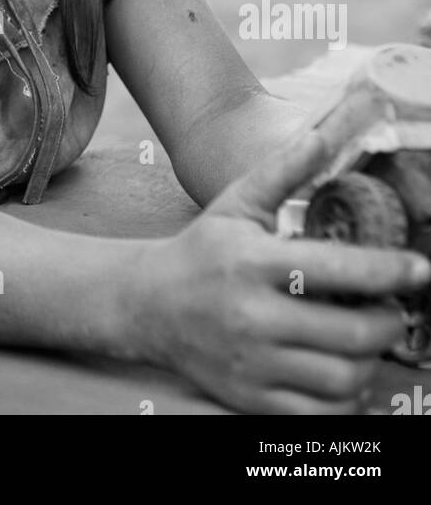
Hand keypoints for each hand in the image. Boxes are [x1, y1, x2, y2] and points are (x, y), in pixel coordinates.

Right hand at [120, 130, 430, 413]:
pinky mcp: (250, 398)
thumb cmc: (202, 250)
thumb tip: (322, 137)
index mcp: (253, 262)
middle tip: (394, 310)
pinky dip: (346, 401)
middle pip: (349, 334)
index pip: (335, 268)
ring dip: (370, 362)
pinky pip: (318, 414)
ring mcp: (252, 362)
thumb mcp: (237, 203)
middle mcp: (253, 316)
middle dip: (388, 322)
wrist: (148, 304)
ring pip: (340, 380)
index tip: (419, 270)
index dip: (387, 271)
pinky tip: (347, 374)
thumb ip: (283, 170)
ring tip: (368, 340)